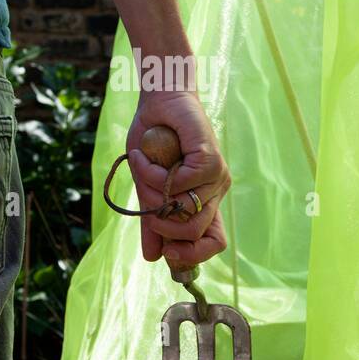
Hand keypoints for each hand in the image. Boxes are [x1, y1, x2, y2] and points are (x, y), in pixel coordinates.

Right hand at [125, 90, 229, 267]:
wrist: (158, 101)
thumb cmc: (153, 141)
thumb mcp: (147, 187)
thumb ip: (151, 221)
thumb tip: (151, 258)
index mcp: (205, 201)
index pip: (214, 242)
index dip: (192, 255)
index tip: (165, 251)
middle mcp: (215, 191)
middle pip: (197, 232)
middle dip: (163, 227)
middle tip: (146, 209)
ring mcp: (217, 175)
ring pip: (187, 209)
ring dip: (154, 194)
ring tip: (141, 169)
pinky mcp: (210, 158)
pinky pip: (181, 183)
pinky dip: (155, 173)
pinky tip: (145, 157)